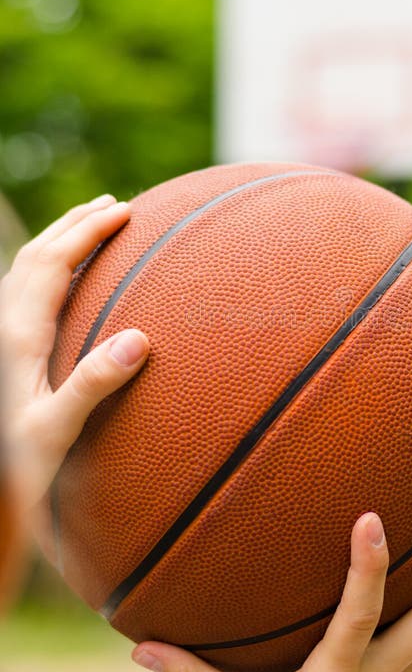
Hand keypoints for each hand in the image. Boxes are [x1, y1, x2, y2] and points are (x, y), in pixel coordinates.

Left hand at [0, 194, 149, 512]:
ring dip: (60, 240)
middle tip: (115, 205)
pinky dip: (50, 268)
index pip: (53, 263)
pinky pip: (23, 290)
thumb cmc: (12, 466)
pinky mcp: (2, 351)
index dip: (88, 232)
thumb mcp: (52, 432)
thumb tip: (139, 341)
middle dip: (76, 224)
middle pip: (37, 255)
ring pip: (25, 268)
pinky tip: (65, 284)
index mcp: (16, 336)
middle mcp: (2, 326)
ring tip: (91, 228)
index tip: (125, 211)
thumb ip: (91, 386)